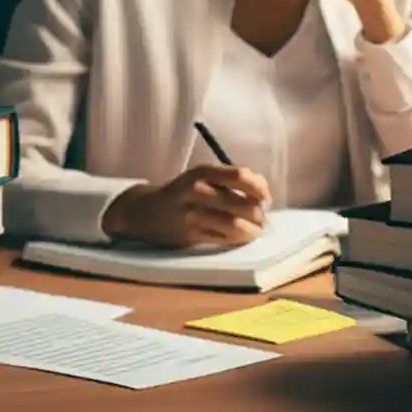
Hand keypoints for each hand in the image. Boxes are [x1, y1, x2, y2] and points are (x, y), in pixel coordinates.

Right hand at [101, 165, 270, 247]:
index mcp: (202, 172)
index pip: (240, 176)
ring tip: (255, 231)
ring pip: (233, 225)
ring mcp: (192, 215)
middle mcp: (196, 190)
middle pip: (241, 204)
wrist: (145, 211)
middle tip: (262, 219)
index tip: (266, 197)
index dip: (259, 188)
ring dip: (251, 230)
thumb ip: (231, 180)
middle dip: (258, 214)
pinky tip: (240, 238)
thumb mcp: (202, 177)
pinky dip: (237, 239)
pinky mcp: (190, 235)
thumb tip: (264, 192)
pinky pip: (222, 239)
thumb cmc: (183, 192)